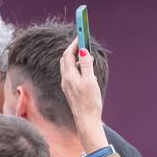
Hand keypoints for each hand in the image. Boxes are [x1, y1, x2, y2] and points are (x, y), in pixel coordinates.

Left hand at [58, 38, 107, 152]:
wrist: (87, 122)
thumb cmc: (89, 103)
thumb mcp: (90, 81)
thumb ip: (86, 65)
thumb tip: (83, 50)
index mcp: (69, 76)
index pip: (68, 54)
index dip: (74, 43)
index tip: (81, 34)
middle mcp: (66, 80)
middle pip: (66, 59)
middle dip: (74, 50)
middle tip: (83, 43)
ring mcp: (68, 86)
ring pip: (69, 67)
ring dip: (77, 59)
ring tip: (88, 57)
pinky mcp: (72, 92)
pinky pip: (73, 75)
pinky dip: (79, 69)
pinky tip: (88, 73)